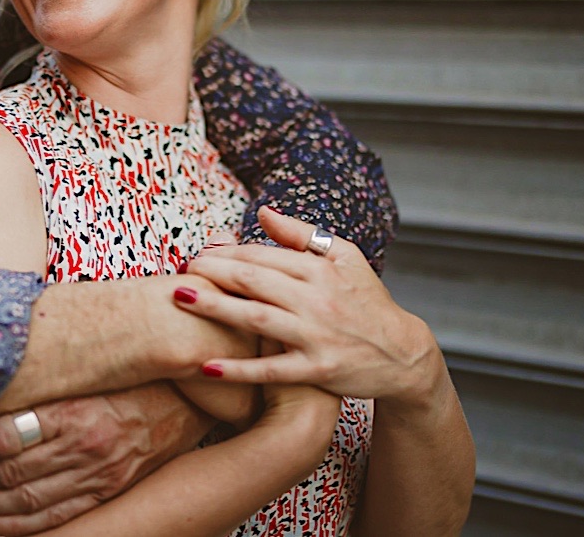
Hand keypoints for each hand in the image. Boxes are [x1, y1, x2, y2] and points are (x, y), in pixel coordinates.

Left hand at [0, 382, 211, 535]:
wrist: (184, 398)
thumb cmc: (128, 376)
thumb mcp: (83, 372)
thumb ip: (40, 384)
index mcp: (72, 408)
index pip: (4, 435)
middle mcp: (83, 444)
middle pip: (8, 471)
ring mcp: (97, 473)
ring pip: (26, 499)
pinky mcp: (107, 491)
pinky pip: (57, 516)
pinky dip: (20, 528)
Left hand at [177, 207, 449, 415]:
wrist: (403, 354)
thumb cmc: (367, 300)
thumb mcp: (345, 257)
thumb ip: (302, 235)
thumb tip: (262, 213)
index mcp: (320, 269)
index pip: (263, 256)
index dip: (226, 254)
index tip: (198, 254)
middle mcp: (316, 300)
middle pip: (253, 282)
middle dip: (212, 273)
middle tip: (181, 269)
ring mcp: (315, 336)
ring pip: (256, 319)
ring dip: (215, 309)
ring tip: (181, 299)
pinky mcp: (316, 370)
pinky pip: (271, 370)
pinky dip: (238, 370)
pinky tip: (206, 367)